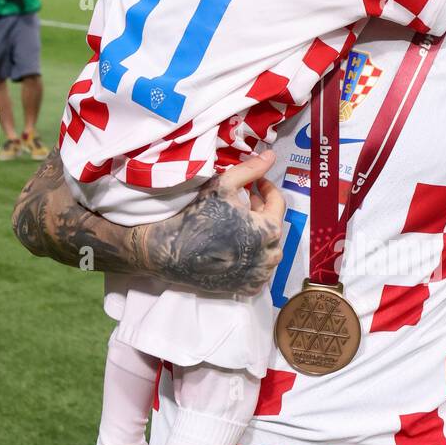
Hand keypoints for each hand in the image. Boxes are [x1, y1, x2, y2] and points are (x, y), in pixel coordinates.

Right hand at [12, 148, 285, 296]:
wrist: (167, 251)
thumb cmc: (195, 216)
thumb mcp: (222, 186)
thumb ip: (250, 170)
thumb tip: (271, 156)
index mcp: (268, 229)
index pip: (278, 204)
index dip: (266, 188)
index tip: (255, 183)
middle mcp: (269, 256)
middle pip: (274, 228)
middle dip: (263, 212)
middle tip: (246, 201)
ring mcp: (258, 276)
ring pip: (270, 252)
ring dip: (260, 236)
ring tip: (242, 224)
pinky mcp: (245, 289)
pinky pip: (259, 273)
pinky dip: (254, 259)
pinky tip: (238, 247)